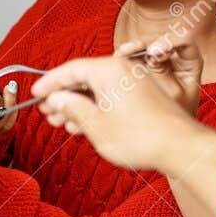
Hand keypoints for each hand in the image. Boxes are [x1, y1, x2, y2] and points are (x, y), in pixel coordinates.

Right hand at [30, 55, 201, 172]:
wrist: (179, 147)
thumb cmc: (139, 137)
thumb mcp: (96, 125)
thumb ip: (73, 108)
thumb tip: (58, 98)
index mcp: (109, 70)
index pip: (71, 70)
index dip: (50, 83)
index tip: (36, 94)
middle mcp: (123, 69)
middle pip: (84, 78)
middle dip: (63, 96)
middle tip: (47, 113)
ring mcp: (136, 81)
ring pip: (98, 88)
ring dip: (79, 104)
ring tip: (63, 122)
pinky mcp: (144, 94)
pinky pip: (113, 94)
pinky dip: (97, 106)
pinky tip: (85, 124)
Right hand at [117, 35, 202, 114]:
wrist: (171, 127)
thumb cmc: (178, 112)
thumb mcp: (175, 94)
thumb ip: (163, 74)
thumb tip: (149, 56)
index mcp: (190, 61)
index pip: (183, 41)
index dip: (168, 42)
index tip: (153, 52)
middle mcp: (175, 56)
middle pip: (160, 40)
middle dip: (145, 43)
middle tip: (130, 49)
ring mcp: (157, 60)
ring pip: (145, 46)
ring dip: (132, 48)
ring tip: (122, 52)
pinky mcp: (143, 66)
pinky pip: (134, 56)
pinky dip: (125, 56)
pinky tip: (117, 59)